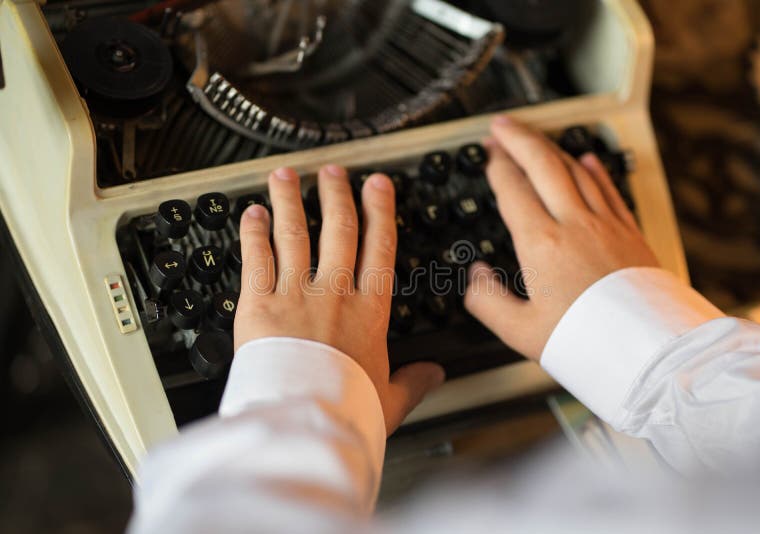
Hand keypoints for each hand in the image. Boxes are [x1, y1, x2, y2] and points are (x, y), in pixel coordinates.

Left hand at [234, 165, 444, 433]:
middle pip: (337, 230)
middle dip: (336, 195)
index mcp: (368, 311)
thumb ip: (413, 382)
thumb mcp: (390, 398)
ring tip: (287, 175)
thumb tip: (436, 375)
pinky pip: (256, 259)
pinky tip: (253, 213)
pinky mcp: (259, 305)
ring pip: (293, 234)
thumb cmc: (345, 409)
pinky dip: (253, 233)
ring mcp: (295, 294)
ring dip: (290, 200)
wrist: (302, 418)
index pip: (378, 247)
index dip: (379, 210)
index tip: (377, 186)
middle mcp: (333, 293)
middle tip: (334, 172)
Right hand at [465, 116, 658, 360]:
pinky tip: (586, 159)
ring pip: (574, 170)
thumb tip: (475, 277)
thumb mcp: (520, 332)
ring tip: (534, 137)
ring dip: (550, 147)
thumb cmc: (586, 341)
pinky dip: (592, 169)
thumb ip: (487, 301)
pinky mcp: (629, 232)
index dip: (496, 167)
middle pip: (542, 165)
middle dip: (518, 139)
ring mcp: (605, 225)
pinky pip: (608, 188)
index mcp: (542, 245)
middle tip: (501, 126)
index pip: (513, 190)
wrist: (646, 349)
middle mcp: (574, 225)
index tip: (487, 155)